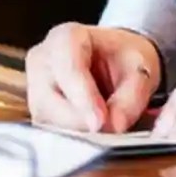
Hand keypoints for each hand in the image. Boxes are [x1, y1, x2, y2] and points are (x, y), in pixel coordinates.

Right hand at [25, 24, 162, 132]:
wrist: (115, 63)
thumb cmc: (125, 59)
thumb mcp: (140, 70)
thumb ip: (131, 97)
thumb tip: (114, 126)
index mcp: (65, 37)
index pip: (67, 68)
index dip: (83, 98)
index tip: (101, 122)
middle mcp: (41, 60)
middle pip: (49, 99)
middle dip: (80, 122)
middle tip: (110, 133)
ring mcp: (34, 88)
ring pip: (47, 120)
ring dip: (77, 133)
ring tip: (107, 131)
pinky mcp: (38, 112)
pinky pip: (50, 132)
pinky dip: (74, 139)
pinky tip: (94, 138)